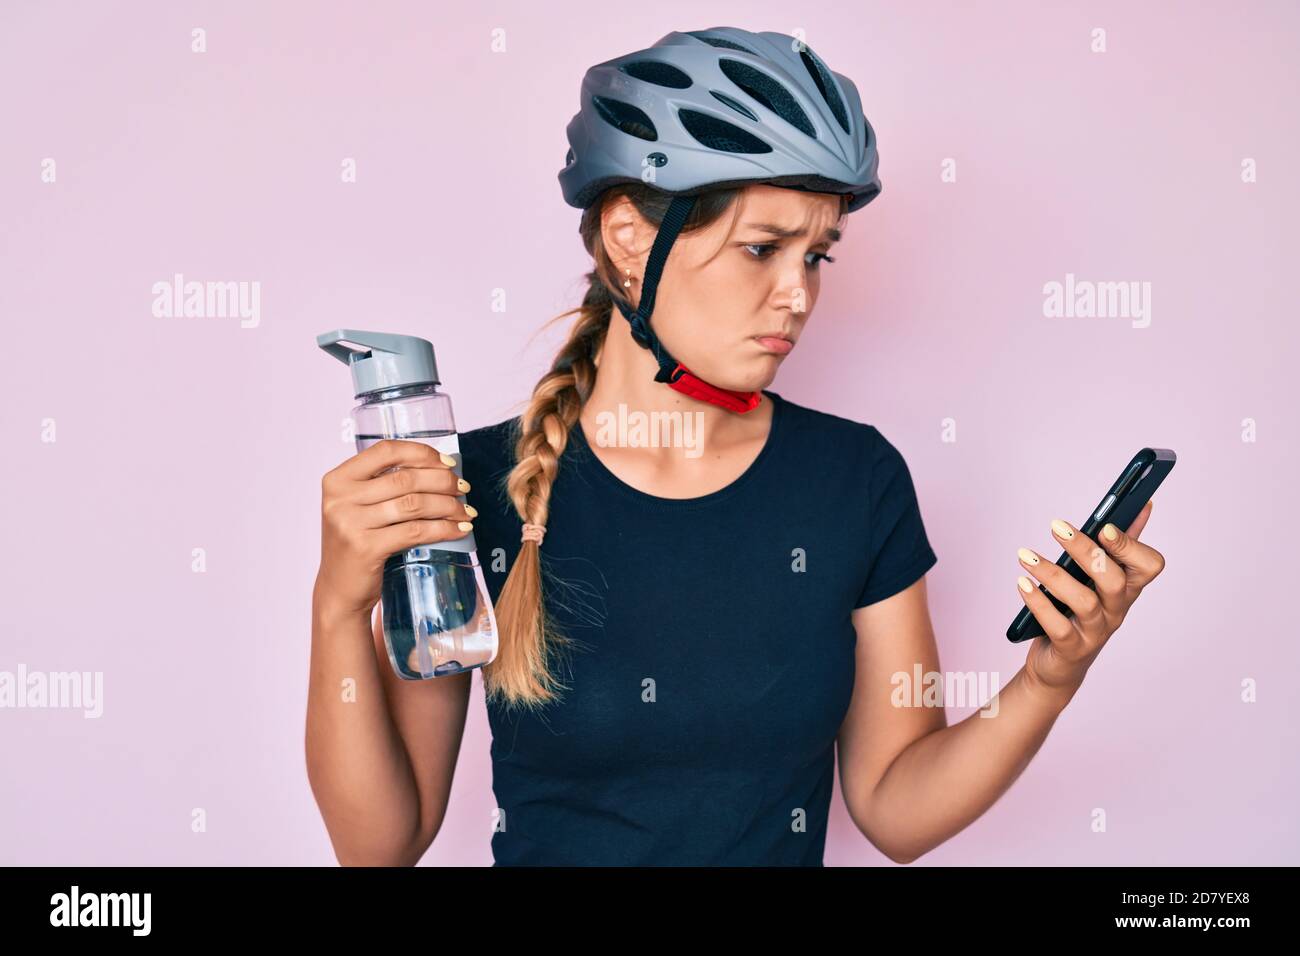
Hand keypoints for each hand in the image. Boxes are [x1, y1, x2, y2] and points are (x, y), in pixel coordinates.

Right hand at [315, 439, 475, 620]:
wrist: (340, 591)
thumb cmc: (359, 544)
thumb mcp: (359, 508)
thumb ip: (384, 486)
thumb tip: (440, 469)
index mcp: (338, 480)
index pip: (385, 451)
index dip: (421, 453)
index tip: (448, 463)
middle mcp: (340, 498)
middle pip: (405, 478)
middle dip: (443, 481)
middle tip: (463, 489)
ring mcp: (351, 523)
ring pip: (414, 504)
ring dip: (448, 506)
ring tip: (466, 511)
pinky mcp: (366, 548)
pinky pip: (416, 532)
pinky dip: (443, 529)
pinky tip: (459, 530)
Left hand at [1015, 499, 1165, 703]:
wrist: (1059, 663)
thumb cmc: (1079, 612)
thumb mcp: (1099, 578)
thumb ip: (1118, 545)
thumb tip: (1143, 506)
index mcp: (1127, 588)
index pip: (1150, 566)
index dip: (1130, 546)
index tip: (1105, 526)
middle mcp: (1116, 610)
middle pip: (1114, 580)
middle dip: (1086, 550)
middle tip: (1056, 526)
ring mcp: (1095, 631)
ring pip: (1083, 601)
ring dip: (1053, 573)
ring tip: (1025, 555)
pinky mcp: (1071, 648)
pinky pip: (1057, 626)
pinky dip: (1038, 603)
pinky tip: (1023, 583)